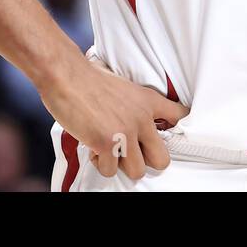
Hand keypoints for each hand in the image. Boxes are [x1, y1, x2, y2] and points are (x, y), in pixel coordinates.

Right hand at [42, 53, 188, 180]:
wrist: (67, 75)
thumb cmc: (89, 80)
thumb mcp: (125, 87)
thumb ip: (137, 106)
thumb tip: (142, 127)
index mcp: (148, 100)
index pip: (179, 115)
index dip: (176, 129)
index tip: (164, 134)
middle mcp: (142, 118)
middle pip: (162, 159)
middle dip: (147, 161)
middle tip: (132, 153)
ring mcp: (126, 132)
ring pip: (137, 171)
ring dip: (121, 165)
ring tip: (109, 150)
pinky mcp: (107, 143)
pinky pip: (110, 170)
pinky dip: (99, 163)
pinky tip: (93, 147)